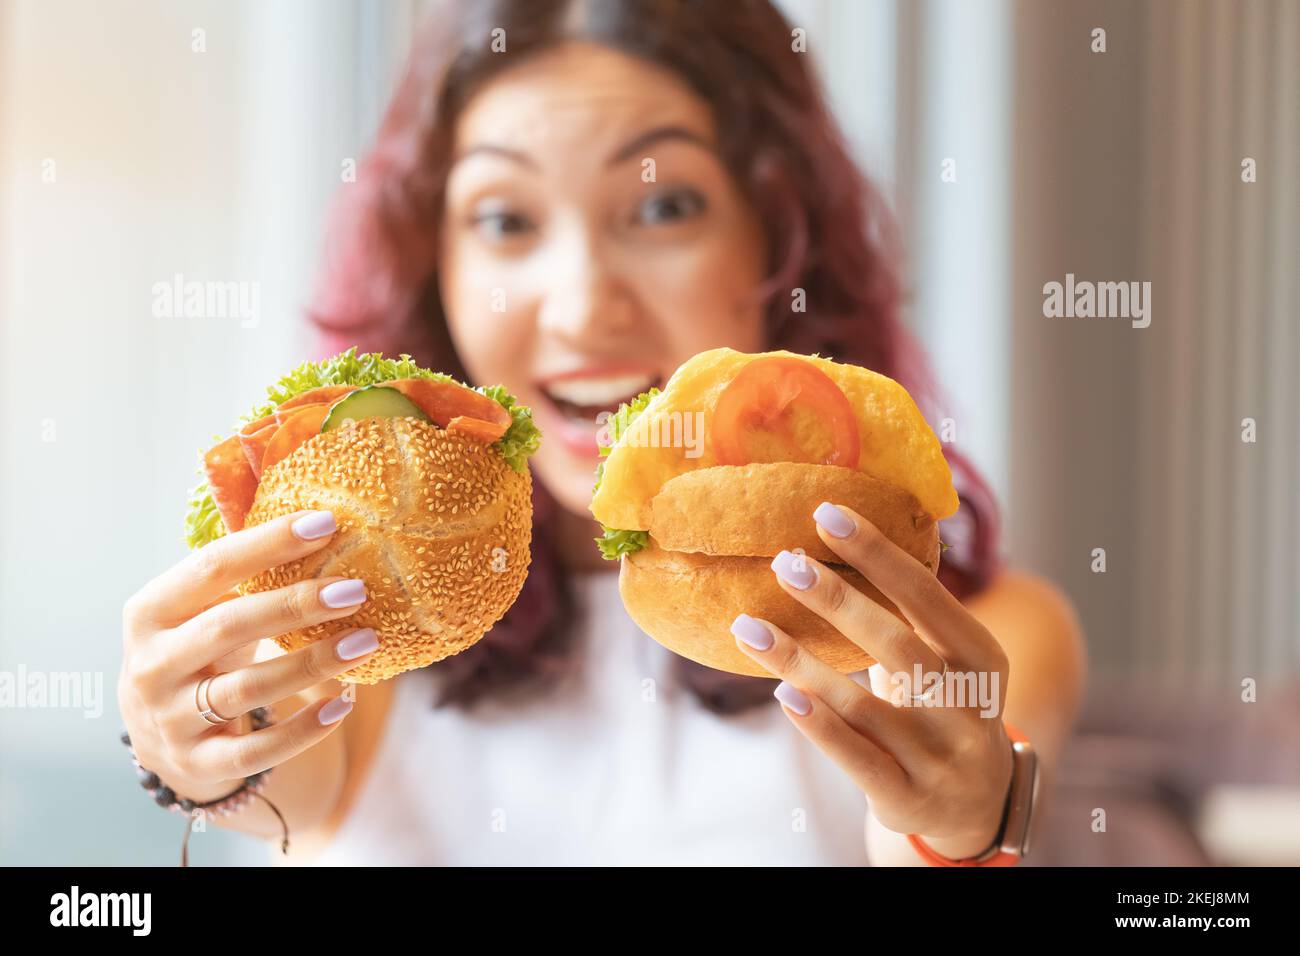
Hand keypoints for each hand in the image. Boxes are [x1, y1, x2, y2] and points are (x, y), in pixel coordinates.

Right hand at [118, 510, 378, 802]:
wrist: (160, 734)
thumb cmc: (198, 648)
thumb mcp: (200, 608)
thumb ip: (239, 571)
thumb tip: (318, 519)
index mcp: (151, 612)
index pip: (212, 567)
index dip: (269, 543)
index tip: (326, 524)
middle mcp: (152, 664)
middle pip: (230, 626)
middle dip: (296, 605)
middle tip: (355, 590)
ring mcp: (171, 718)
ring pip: (249, 689)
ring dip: (313, 664)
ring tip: (367, 641)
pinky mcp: (199, 763)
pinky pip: (257, 751)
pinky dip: (303, 729)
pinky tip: (343, 704)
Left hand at [732, 502, 1013, 859]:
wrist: (973, 806)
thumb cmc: (941, 708)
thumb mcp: (947, 660)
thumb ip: (909, 612)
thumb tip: (837, 532)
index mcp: (980, 657)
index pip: (926, 594)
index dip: (877, 552)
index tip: (826, 513)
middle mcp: (967, 706)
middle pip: (897, 644)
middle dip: (838, 600)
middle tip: (784, 562)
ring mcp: (939, 757)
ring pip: (863, 705)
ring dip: (800, 663)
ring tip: (748, 627)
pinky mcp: (908, 798)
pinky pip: (857, 759)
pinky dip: (819, 726)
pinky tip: (782, 693)